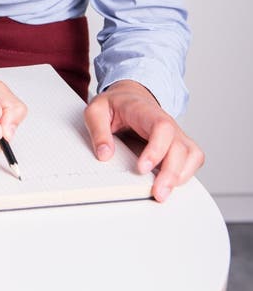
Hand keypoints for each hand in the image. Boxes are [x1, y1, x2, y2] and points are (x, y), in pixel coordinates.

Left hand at [84, 79, 204, 202]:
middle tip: (158, 193)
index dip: (156, 149)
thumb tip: (105, 154)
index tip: (142, 168)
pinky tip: (170, 184)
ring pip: (192, 154)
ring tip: (163, 192)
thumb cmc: (116, 104)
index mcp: (146, 112)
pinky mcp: (179, 145)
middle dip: (171, 173)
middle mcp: (167, 123)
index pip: (161, 127)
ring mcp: (175, 134)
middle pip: (180, 146)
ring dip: (180, 176)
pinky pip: (194, 159)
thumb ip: (98, 130)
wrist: (130, 97)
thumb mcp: (96, 110)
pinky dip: (186, 174)